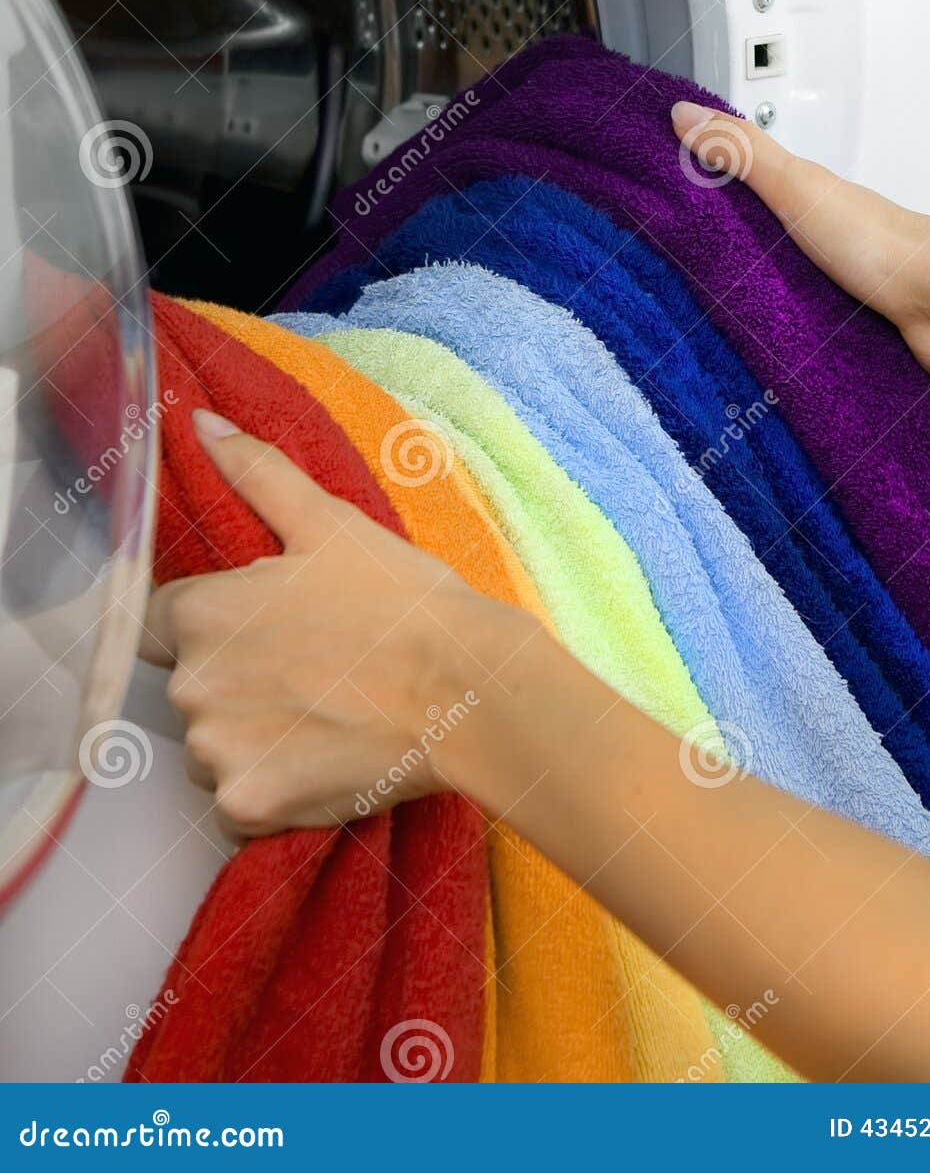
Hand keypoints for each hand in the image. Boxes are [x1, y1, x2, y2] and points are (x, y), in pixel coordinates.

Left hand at [145, 409, 514, 835]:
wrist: (467, 691)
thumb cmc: (403, 602)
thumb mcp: (329, 523)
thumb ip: (254, 472)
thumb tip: (200, 425)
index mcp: (199, 612)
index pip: (158, 622)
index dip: (215, 622)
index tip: (267, 628)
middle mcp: (190, 686)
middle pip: (187, 687)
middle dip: (235, 678)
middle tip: (312, 665)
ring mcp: (217, 753)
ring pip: (211, 746)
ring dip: (250, 734)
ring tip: (323, 712)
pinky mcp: (247, 807)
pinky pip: (236, 800)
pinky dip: (271, 783)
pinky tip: (323, 754)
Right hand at [670, 102, 929, 379]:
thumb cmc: (883, 244)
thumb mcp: (797, 187)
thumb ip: (744, 152)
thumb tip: (685, 113)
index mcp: (808, 204)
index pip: (746, 191)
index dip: (705, 190)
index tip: (660, 194)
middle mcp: (822, 246)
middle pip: (760, 248)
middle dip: (721, 261)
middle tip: (669, 275)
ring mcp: (839, 293)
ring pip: (781, 297)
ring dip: (754, 310)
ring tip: (703, 326)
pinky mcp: (853, 338)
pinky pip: (808, 344)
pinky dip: (788, 351)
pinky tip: (761, 362)